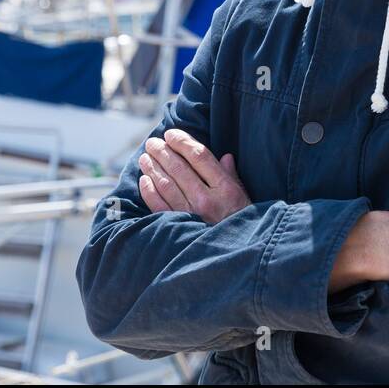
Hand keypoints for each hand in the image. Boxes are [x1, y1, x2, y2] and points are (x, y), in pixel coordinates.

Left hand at [137, 128, 251, 223]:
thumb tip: (225, 156)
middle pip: (179, 167)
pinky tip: (144, 179)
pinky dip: (149, 190)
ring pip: (165, 184)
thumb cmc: (241, 221)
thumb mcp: (244, 196)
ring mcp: (191, 214)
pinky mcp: (178, 227)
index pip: (199, 156)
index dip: (183, 142)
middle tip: (152, 142)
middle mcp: (206, 199)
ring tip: (145, 157)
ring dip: (152, 167)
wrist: (238, 252)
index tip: (171, 134)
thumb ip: (232, 175)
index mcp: (225, 188)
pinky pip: (158, 205)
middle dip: (163, 151)